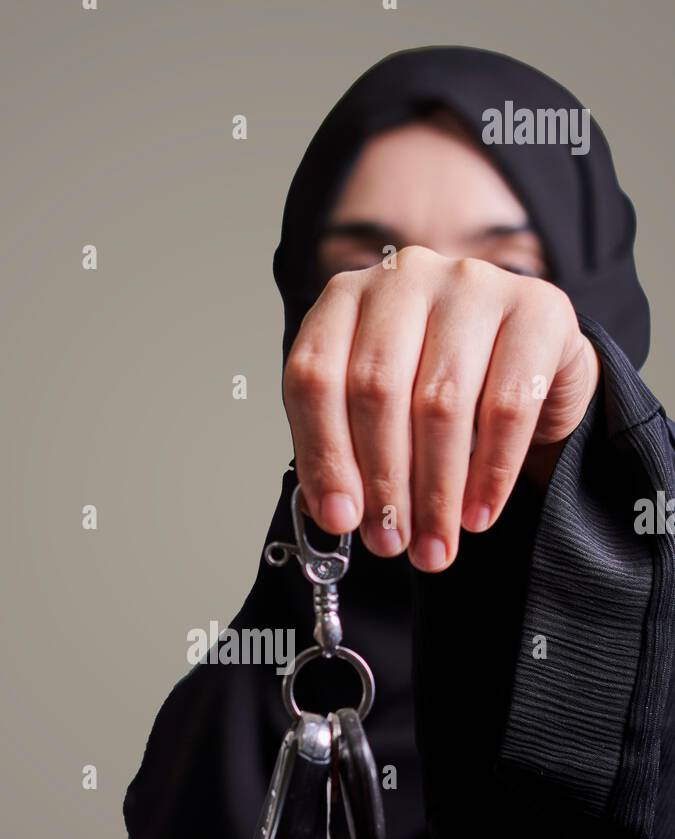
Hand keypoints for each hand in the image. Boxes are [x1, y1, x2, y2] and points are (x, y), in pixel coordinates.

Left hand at [282, 246, 600, 570]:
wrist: (529, 365)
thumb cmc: (436, 389)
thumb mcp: (376, 418)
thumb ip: (345, 454)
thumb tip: (337, 514)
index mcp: (346, 298)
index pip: (316, 376)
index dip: (323, 455)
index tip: (339, 519)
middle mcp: (406, 277)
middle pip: (377, 390)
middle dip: (383, 483)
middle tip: (390, 543)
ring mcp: (475, 284)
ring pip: (441, 403)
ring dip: (435, 491)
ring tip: (434, 544)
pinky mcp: (539, 308)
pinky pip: (508, 406)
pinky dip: (490, 474)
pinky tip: (477, 515)